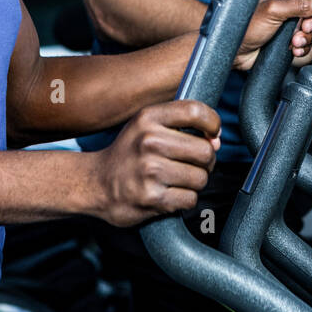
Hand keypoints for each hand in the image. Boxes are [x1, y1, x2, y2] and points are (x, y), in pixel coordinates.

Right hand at [91, 100, 219, 226]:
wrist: (95, 185)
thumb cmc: (129, 154)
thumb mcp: (146, 127)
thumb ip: (181, 126)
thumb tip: (216, 140)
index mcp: (148, 118)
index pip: (195, 111)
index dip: (212, 123)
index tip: (212, 134)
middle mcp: (148, 141)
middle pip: (205, 151)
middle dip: (206, 161)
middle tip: (193, 164)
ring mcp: (150, 171)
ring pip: (201, 178)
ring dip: (195, 183)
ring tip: (176, 180)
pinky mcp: (152, 197)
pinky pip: (190, 199)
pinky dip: (184, 200)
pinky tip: (169, 194)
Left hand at [232, 0, 311, 70]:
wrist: (234, 52)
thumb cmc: (244, 25)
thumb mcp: (273, 10)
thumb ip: (300, 5)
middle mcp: (288, 2)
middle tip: (305, 28)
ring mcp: (290, 20)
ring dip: (308, 37)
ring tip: (294, 42)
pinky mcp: (289, 37)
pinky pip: (307, 41)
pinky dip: (303, 47)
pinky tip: (294, 50)